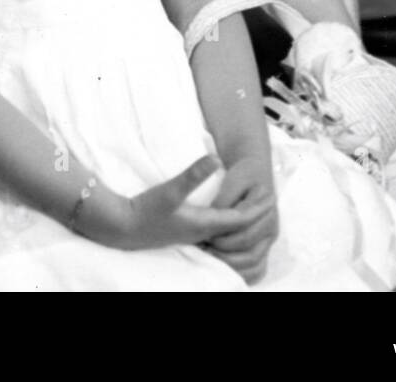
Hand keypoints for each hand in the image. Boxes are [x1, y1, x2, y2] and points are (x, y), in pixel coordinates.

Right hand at [110, 155, 270, 252]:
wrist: (123, 229)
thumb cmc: (147, 211)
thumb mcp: (170, 189)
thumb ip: (193, 175)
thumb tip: (217, 160)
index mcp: (204, 224)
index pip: (240, 220)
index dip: (257, 209)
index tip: (272, 197)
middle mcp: (204, 233)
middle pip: (238, 228)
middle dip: (255, 216)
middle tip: (271, 201)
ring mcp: (195, 235)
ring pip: (228, 231)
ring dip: (243, 219)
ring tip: (255, 207)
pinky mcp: (186, 233)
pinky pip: (217, 232)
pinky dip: (229, 224)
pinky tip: (227, 216)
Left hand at [206, 159, 278, 284]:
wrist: (255, 172)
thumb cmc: (242, 174)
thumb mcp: (233, 178)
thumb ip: (225, 198)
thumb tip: (215, 218)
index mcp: (266, 209)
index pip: (244, 232)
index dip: (222, 237)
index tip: (204, 235)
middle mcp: (271, 227)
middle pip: (248, 251)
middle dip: (223, 252)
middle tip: (203, 247)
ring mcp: (268, 239)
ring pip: (253, 264)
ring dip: (231, 265)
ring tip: (210, 256)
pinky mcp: (263, 247)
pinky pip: (257, 270)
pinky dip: (242, 273)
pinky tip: (223, 267)